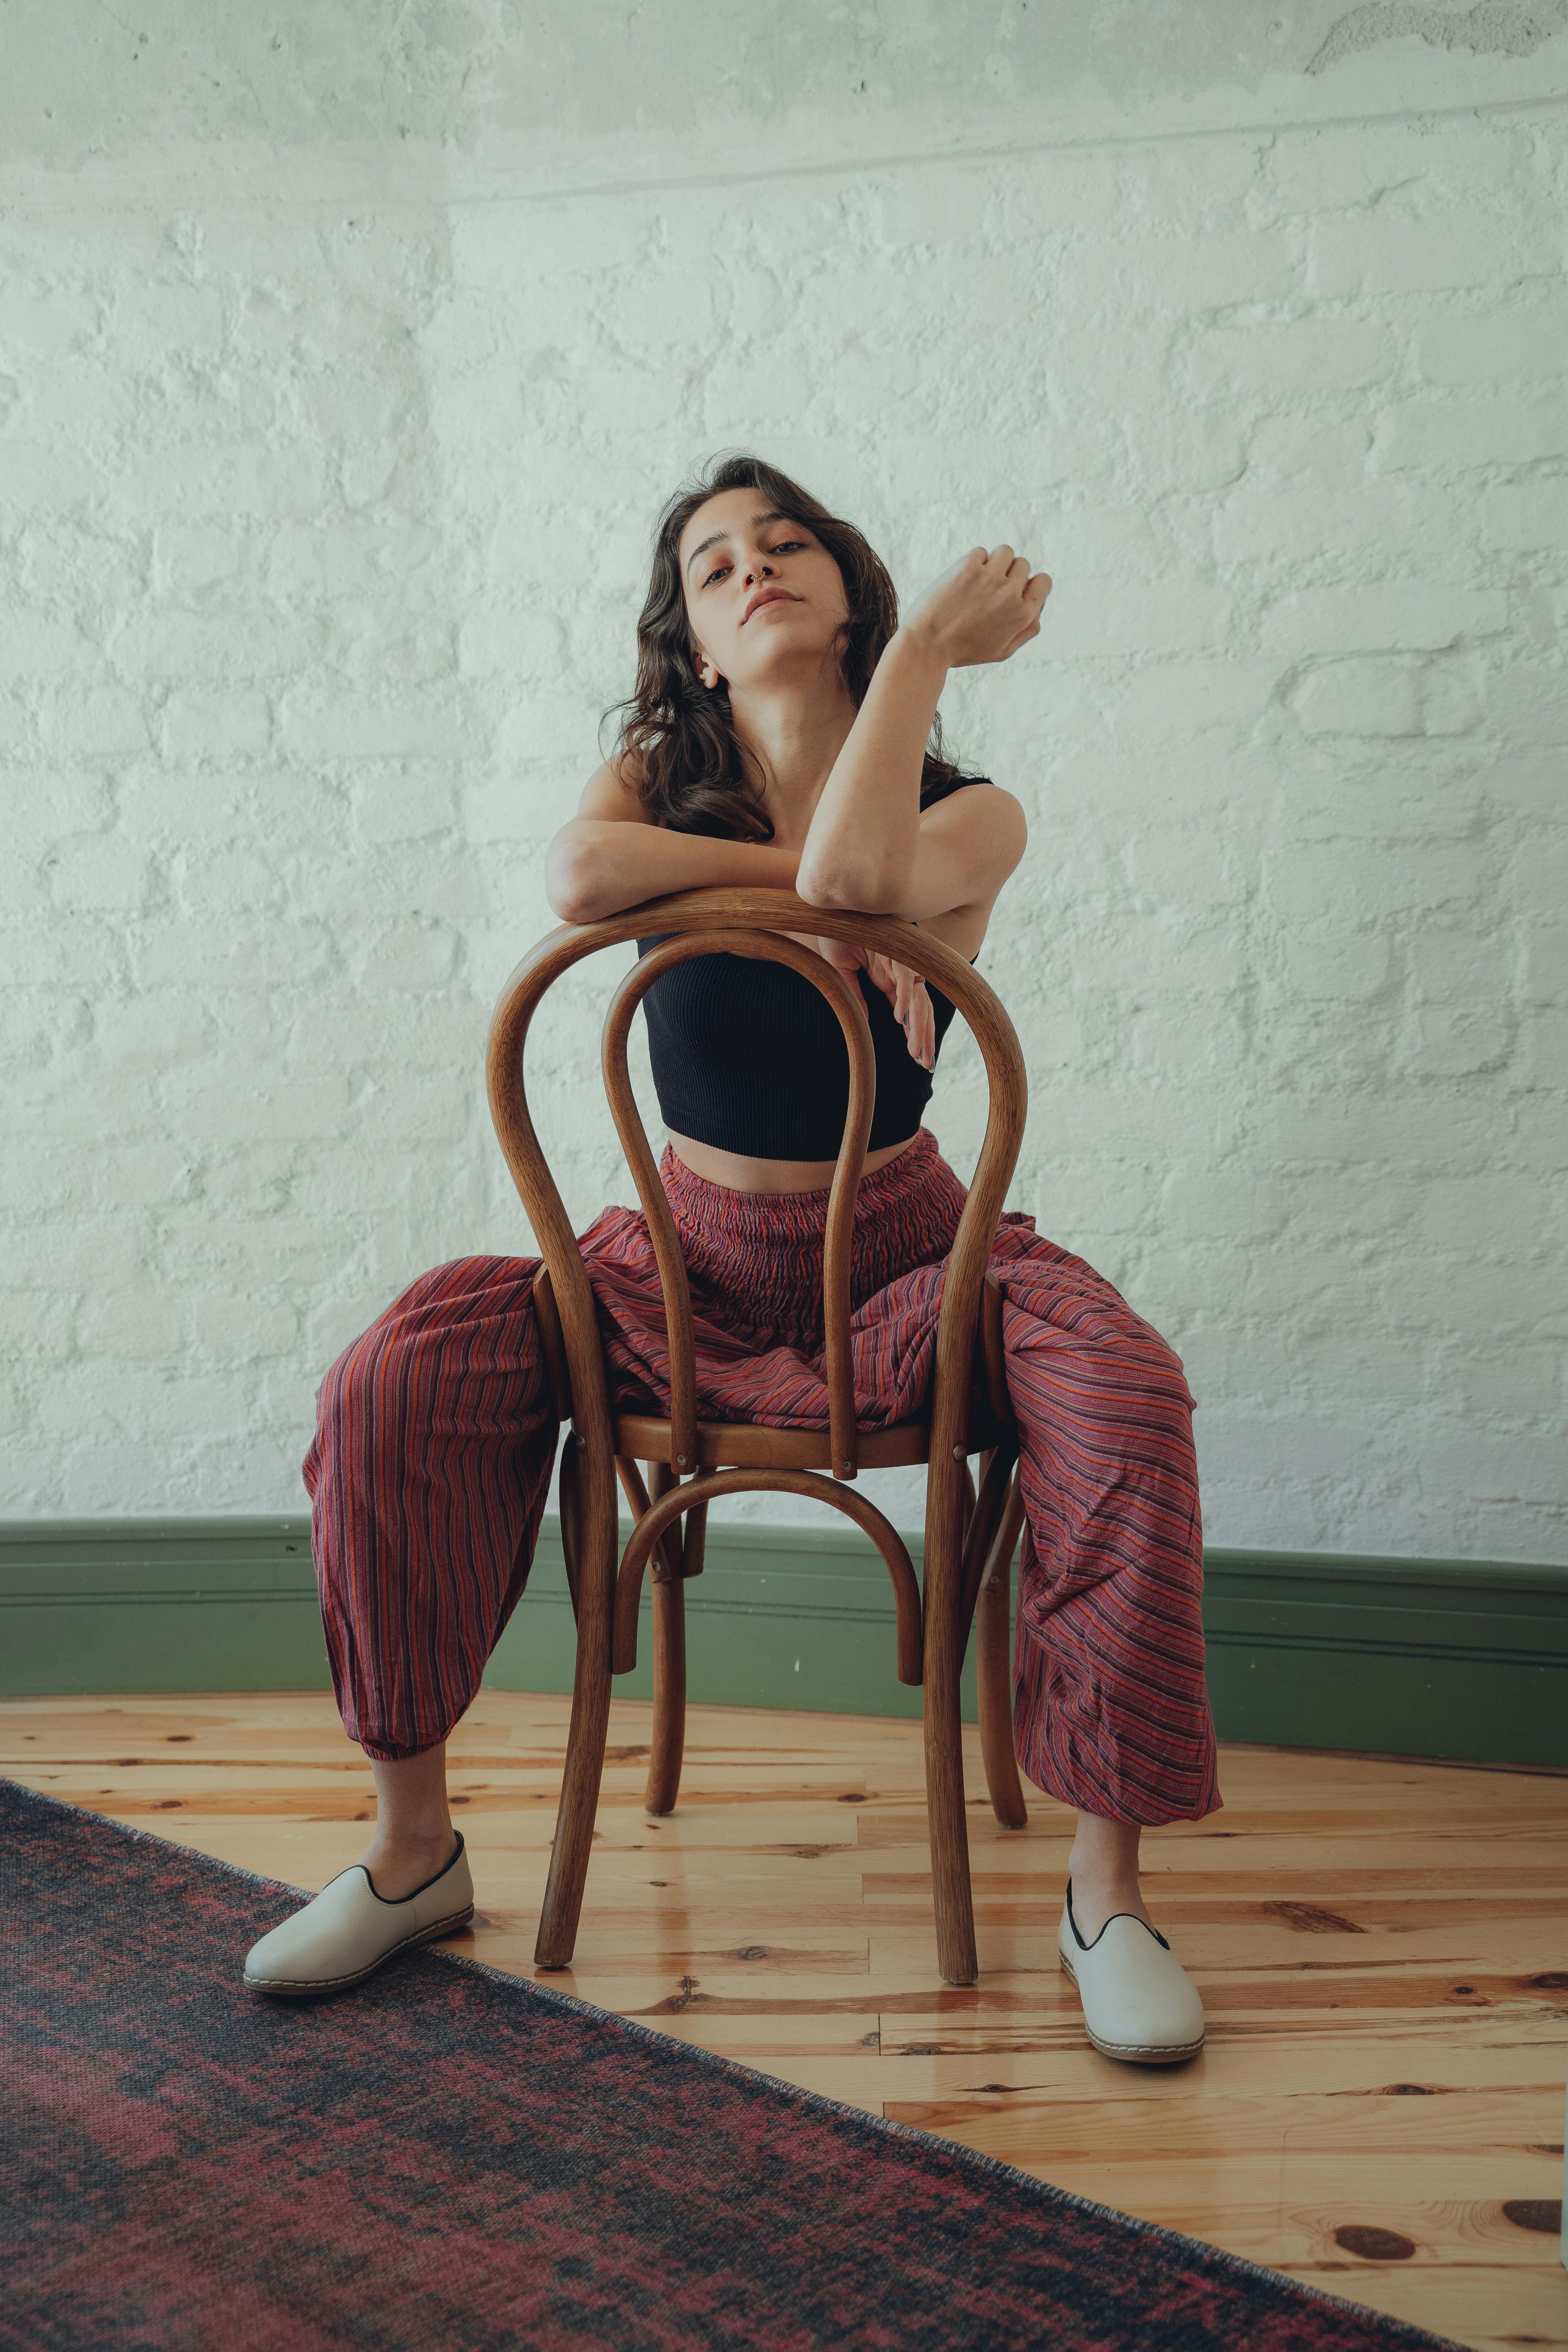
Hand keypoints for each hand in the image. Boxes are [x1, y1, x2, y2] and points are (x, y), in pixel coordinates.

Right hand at [815, 937, 935, 1069]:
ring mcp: (900, 959)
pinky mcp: (895, 946)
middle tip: (927, 1065)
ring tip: (918, 1053)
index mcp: (890, 977)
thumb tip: (862, 1021)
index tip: (919, 1058)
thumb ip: (855, 994)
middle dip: (924, 1037)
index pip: (908, 1010)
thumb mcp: (842, 970)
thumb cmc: (836, 929)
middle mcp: (900, 970)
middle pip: (920, 1008)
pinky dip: (904, 996)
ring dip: (919, 1026)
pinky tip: (900, 1019)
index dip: (915, 1033)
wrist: (829, 902)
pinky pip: (904, 975)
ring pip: (917, 996)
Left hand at [901, 544, 1050, 669]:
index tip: (1015, 590)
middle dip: (1009, 574)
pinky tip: (961, 580)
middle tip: (988, 591)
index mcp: (1024, 614)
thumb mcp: (1002, 651)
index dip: (1030, 584)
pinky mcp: (968, 566)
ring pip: (1005, 552)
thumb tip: (1038, 609)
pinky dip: (973, 562)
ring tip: (977, 581)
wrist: (926, 645)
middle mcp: (1010, 592)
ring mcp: (990, 577)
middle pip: (1023, 564)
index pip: (1044, 581)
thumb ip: (1026, 630)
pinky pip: (981, 552)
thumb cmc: (963, 651)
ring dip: (994, 562)